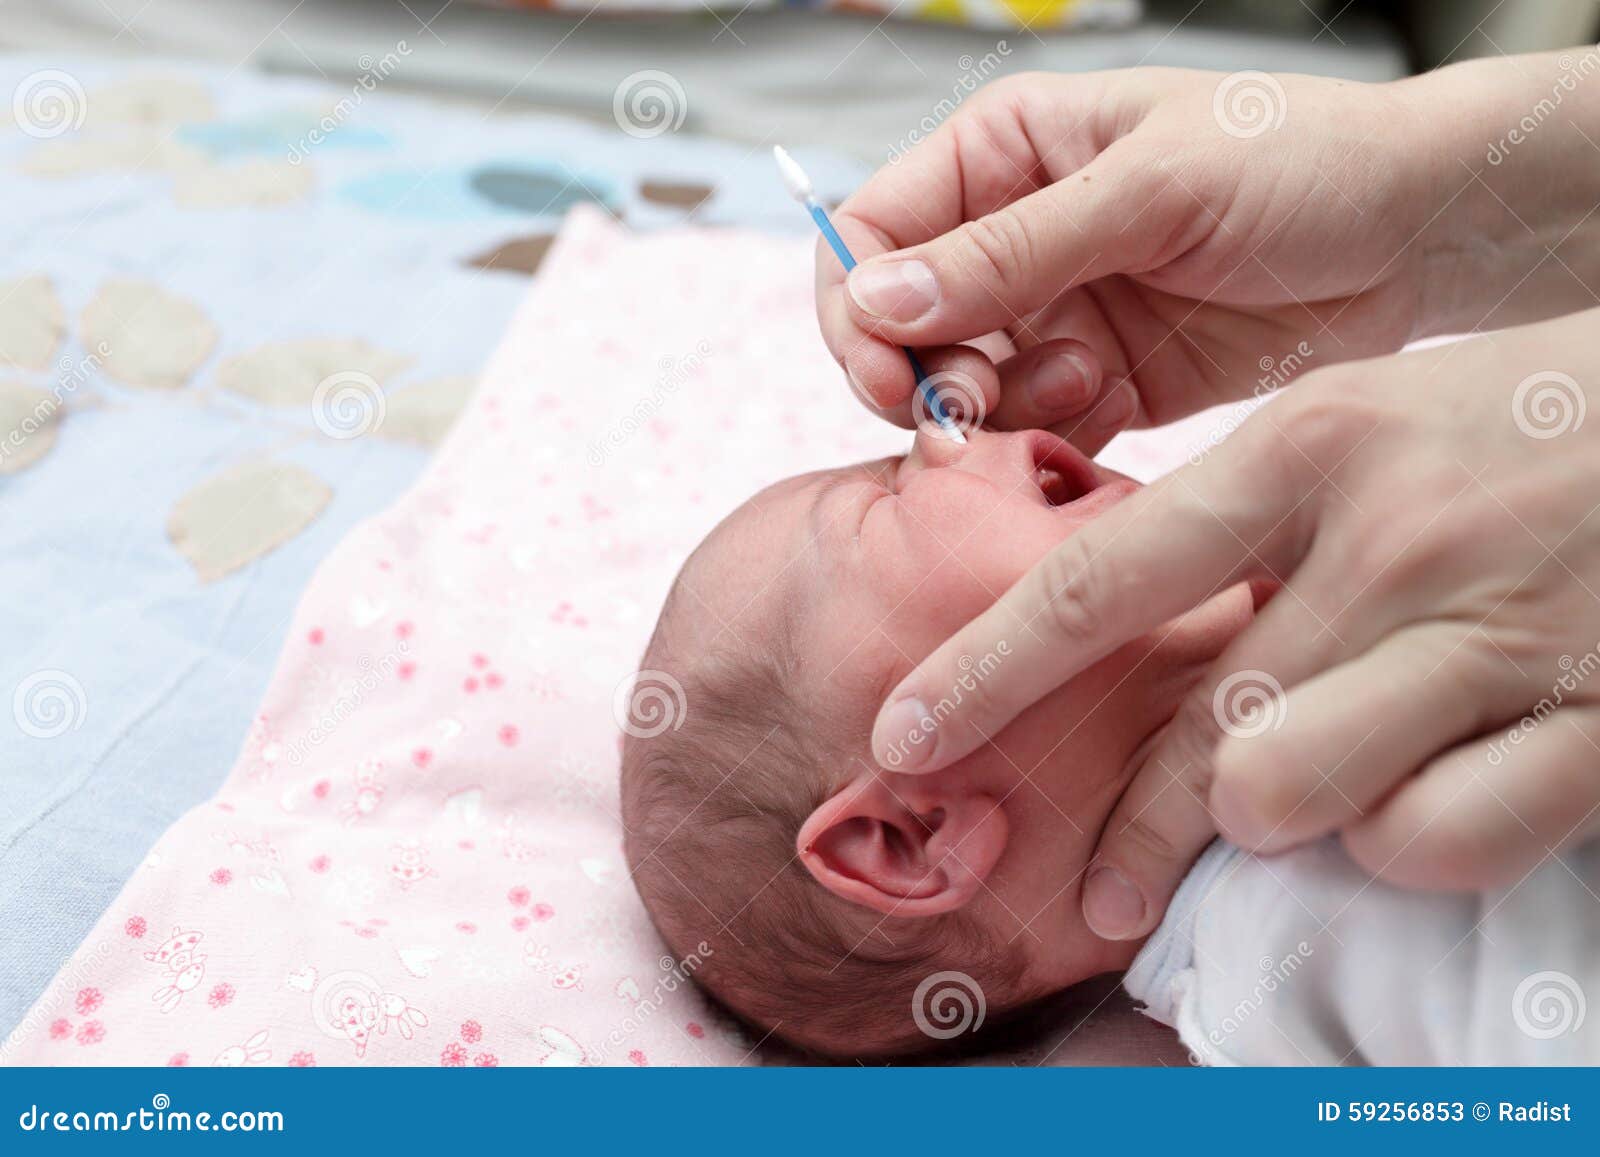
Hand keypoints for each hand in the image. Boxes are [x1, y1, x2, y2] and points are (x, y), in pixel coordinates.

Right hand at [817, 53, 1599, 452]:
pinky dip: (1046, 439)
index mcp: (1005, 152)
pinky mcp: (1102, 382)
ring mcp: (1056, 313)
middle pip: (902, 327)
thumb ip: (1007, 253)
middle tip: (966, 411)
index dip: (859, 308)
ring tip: (1080, 386)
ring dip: (996, 409)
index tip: (887, 372)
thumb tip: (876, 299)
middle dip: (922, 376)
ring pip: (962, 388)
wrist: (1423, 234)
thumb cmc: (1303, 162)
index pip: (872, 232)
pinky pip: (1031, 430)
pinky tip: (1104, 408)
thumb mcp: (1147, 191)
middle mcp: (1015, 234)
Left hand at [869, 308, 1599, 937]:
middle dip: (1131, 836)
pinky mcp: (1597, 715)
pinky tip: (1433, 797)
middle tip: (1095, 892)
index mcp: (1311, 443)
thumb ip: (1255, 519)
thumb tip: (1135, 643)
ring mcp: (1495, 629)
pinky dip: (1412, 846)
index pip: (1097, 580)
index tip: (900, 738)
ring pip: (1297, 795)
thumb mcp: (1377, 419)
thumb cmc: (1527, 423)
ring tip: (1309, 803)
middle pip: (1198, 734)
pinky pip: (1440, 838)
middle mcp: (1388, 537)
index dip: (982, 674)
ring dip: (1282, 826)